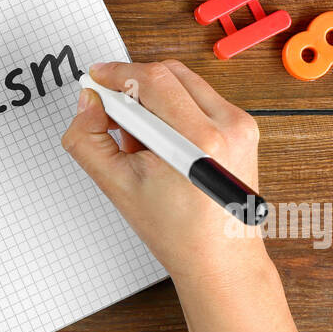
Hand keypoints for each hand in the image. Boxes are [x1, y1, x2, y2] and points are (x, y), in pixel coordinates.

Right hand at [62, 60, 267, 283]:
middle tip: (112, 113)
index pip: (152, 80)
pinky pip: (200, 97)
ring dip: (154, 96)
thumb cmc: (177, 231)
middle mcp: (228, 126)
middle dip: (133, 84)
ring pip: (185, 81)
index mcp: (199, 141)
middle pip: (169, 73)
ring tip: (141, 139)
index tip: (96, 79)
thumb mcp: (116, 186)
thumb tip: (88, 102)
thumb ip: (88, 139)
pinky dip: (174, 108)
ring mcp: (241, 124)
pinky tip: (163, 143)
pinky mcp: (244, 126)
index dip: (117, 74)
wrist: (219, 258)